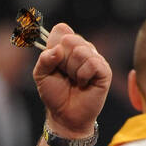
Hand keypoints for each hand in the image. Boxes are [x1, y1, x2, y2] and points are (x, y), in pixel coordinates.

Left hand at [34, 23, 111, 138]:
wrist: (65, 116)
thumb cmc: (55, 95)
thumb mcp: (41, 75)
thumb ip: (44, 59)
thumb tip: (58, 50)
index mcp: (67, 46)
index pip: (61, 29)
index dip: (54, 45)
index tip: (54, 62)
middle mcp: (82, 48)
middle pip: (70, 39)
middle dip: (62, 60)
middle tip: (65, 74)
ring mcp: (95, 58)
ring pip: (81, 51)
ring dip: (72, 70)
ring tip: (75, 81)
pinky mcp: (104, 70)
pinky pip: (92, 63)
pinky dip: (83, 75)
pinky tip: (83, 83)